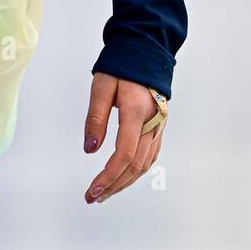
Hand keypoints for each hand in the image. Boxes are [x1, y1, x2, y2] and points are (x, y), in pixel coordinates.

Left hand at [83, 72, 163, 203]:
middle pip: (136, 165)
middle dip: (114, 185)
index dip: (109, 175)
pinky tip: (124, 178)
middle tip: (94, 197)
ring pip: (145, 164)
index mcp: (137, 111)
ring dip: (125, 182)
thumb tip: (90, 150)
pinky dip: (136, 171)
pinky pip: (150, 156)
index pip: (125, 153)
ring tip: (105, 193)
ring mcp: (159, 126)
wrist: (145, 52)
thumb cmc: (121, 66)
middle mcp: (152, 122)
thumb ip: (95, 117)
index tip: (93, 189)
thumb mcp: (101, 86)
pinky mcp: (160, 127)